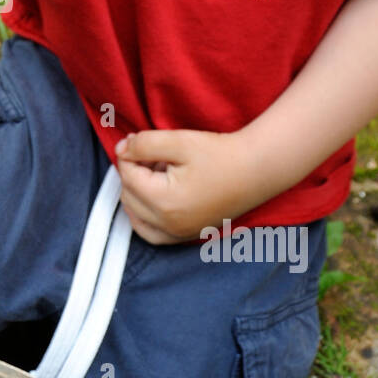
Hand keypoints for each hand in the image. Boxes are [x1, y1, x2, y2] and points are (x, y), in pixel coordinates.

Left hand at [114, 128, 262, 245]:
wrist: (257, 170)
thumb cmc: (221, 154)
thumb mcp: (179, 141)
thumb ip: (144, 144)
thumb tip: (120, 150)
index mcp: (164, 202)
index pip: (127, 177)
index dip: (129, 155)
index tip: (139, 141)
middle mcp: (169, 225)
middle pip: (128, 196)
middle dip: (133, 173)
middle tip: (150, 155)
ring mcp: (179, 234)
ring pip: (136, 217)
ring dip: (136, 194)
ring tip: (155, 173)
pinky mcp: (188, 235)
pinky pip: (152, 234)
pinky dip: (144, 217)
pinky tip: (152, 198)